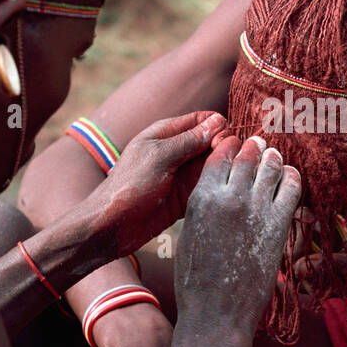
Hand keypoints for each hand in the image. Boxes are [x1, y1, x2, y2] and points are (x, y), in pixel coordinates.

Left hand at [86, 112, 227, 256]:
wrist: (112, 226)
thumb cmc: (130, 186)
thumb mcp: (160, 157)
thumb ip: (190, 140)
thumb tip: (219, 121)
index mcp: (166, 134)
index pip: (202, 120)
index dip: (218, 127)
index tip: (227, 141)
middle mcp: (177, 152)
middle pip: (212, 142)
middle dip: (225, 149)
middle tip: (230, 163)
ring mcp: (182, 175)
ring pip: (213, 165)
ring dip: (224, 169)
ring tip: (233, 179)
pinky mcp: (186, 196)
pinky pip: (209, 187)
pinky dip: (218, 188)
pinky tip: (227, 193)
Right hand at [174, 135, 302, 345]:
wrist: (217, 313)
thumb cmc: (196, 280)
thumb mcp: (189, 234)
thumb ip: (204, 206)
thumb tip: (217, 189)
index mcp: (201, 198)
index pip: (219, 157)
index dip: (229, 146)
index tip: (235, 142)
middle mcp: (229, 198)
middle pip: (246, 158)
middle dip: (253, 147)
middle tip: (259, 142)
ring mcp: (256, 210)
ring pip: (270, 168)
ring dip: (273, 157)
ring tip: (274, 154)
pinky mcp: (278, 225)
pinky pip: (291, 189)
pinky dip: (292, 177)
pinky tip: (291, 175)